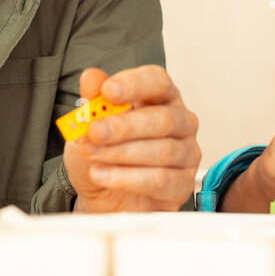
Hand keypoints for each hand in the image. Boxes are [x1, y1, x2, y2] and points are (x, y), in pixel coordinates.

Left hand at [64, 65, 199, 212]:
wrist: (104, 198)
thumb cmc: (104, 156)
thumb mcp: (88, 128)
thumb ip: (92, 103)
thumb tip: (91, 77)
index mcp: (159, 98)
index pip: (157, 81)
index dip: (135, 84)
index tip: (108, 90)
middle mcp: (179, 122)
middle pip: (163, 118)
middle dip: (125, 126)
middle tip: (95, 132)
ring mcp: (186, 154)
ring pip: (163, 151)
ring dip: (122, 154)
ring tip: (93, 157)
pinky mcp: (182, 184)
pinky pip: (161, 180)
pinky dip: (128, 179)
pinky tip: (104, 176)